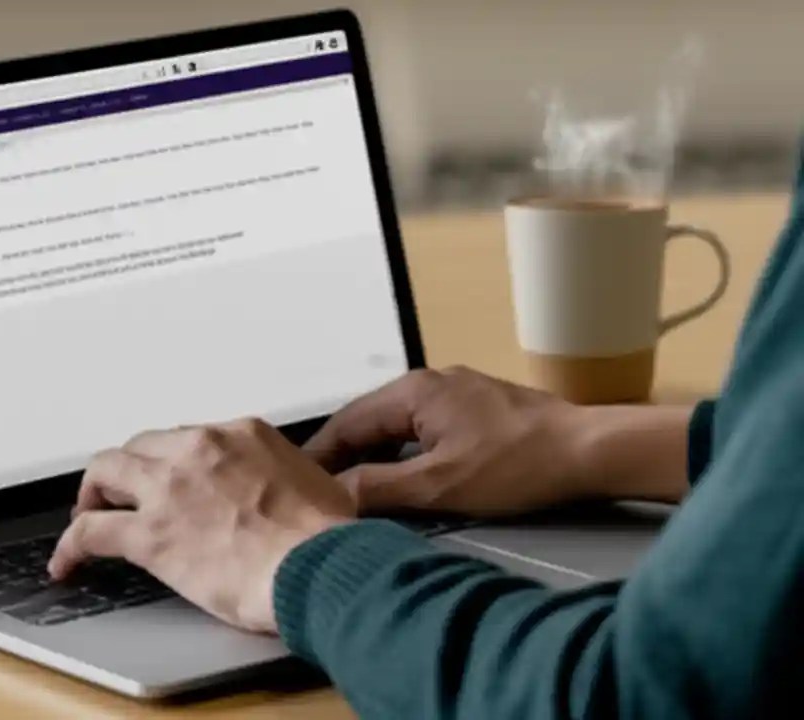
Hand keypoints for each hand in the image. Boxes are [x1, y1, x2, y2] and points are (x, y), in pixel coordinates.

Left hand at [49, 418, 354, 632]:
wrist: (319, 566)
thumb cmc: (326, 537)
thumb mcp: (315, 482)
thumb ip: (285, 475)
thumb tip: (284, 490)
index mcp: (239, 434)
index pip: (187, 438)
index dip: (172, 462)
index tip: (171, 480)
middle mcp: (197, 450)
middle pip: (141, 446)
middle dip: (128, 471)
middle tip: (123, 495)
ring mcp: (168, 489)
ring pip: (106, 472)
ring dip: (93, 493)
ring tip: (87, 515)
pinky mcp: (149, 535)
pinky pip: (90, 532)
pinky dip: (70, 546)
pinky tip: (66, 562)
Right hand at [303, 367, 692, 516]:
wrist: (591, 451)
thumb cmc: (520, 466)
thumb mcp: (440, 486)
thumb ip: (380, 488)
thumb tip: (333, 495)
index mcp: (413, 392)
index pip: (345, 423)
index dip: (319, 458)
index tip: (299, 486)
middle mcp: (429, 381)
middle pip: (368, 421)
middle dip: (343, 457)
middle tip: (322, 492)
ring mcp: (455, 391)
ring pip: (396, 425)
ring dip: (374, 456)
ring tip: (356, 491)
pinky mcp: (477, 407)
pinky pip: (422, 426)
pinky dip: (403, 451)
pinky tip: (403, 477)